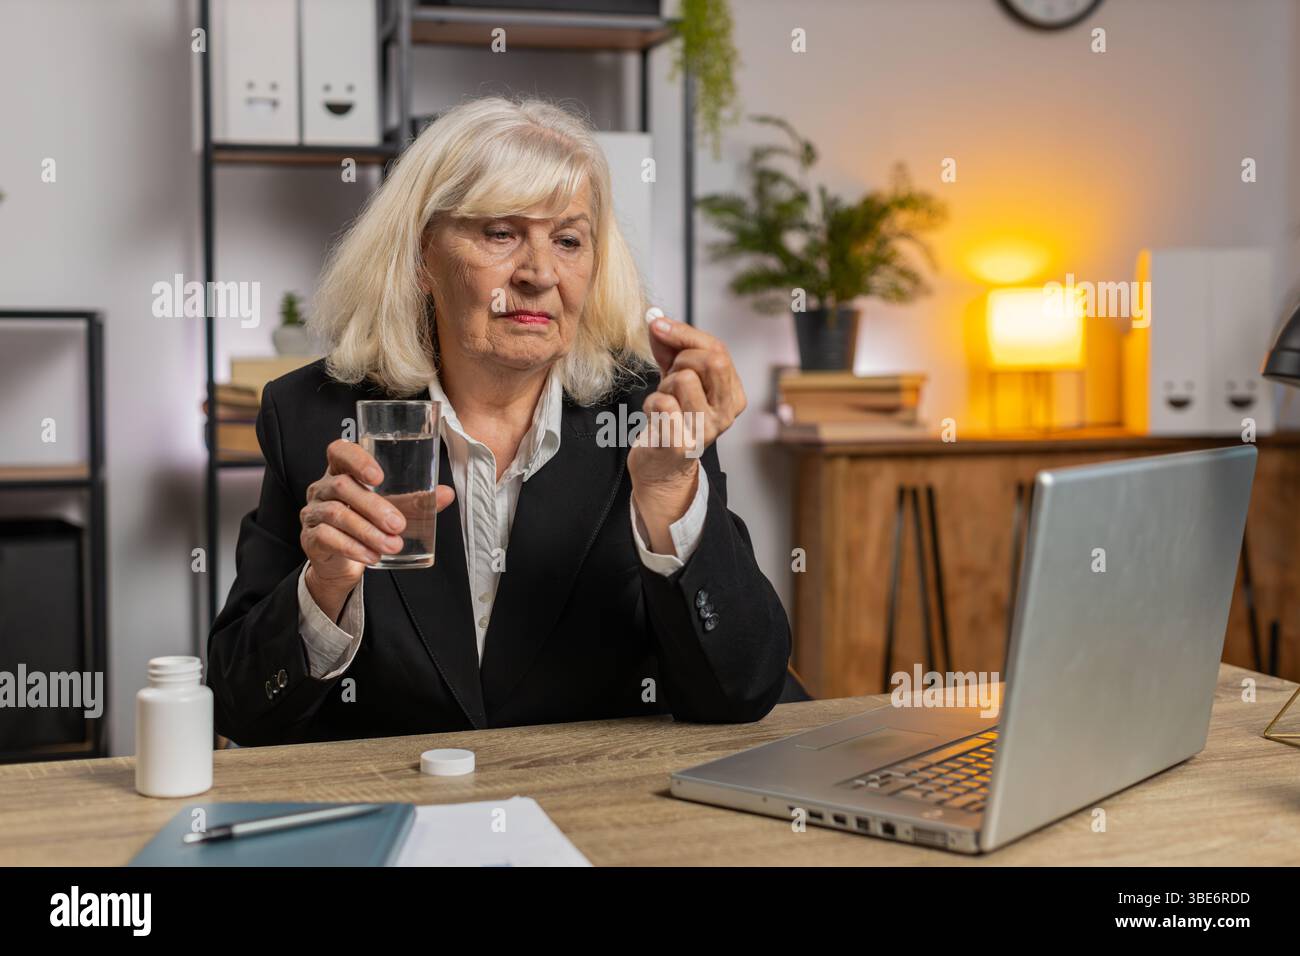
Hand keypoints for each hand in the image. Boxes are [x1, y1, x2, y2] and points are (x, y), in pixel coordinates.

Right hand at [301, 439, 454, 620]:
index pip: (340, 451)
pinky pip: (328, 538)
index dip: (357, 460)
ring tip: (392, 545)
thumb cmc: (366, 523)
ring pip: (337, 515)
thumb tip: (446, 493)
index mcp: (342, 471)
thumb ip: (415, 500)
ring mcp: (313, 511)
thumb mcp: (391, 509)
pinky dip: (353, 548)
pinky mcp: (310, 537)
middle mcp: (323, 487)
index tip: (379, 477)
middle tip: (398, 525)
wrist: (341, 562)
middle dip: (374, 506)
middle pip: (343, 487)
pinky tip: (372, 556)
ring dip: (368, 532)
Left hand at [628, 313, 745, 550]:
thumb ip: (671, 346)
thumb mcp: (675, 376)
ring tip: (663, 401)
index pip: (718, 350)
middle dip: (680, 359)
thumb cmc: (670, 418)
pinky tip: (654, 416)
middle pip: (710, 360)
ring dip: (663, 386)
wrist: (659, 466)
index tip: (659, 325)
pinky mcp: (681, 445)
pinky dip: (651, 404)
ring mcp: (706, 431)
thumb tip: (657, 319)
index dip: (685, 333)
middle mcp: (726, 414)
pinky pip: (663, 404)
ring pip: (683, 379)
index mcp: (733, 395)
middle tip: (669, 377)